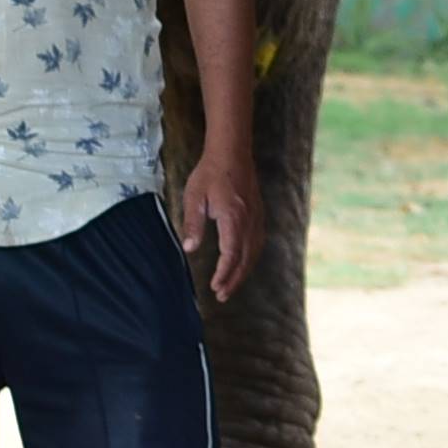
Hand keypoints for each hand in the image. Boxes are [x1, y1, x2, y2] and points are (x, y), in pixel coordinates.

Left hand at [172, 144, 260, 300]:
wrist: (231, 152)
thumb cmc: (210, 173)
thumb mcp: (194, 197)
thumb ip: (192, 223)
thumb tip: (189, 249)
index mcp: (233, 219)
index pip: (231, 255)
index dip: (223, 274)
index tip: (214, 286)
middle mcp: (248, 221)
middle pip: (245, 259)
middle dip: (234, 280)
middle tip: (222, 295)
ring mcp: (256, 218)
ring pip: (254, 253)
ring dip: (243, 272)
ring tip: (231, 285)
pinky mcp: (258, 214)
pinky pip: (258, 242)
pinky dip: (251, 258)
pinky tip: (243, 263)